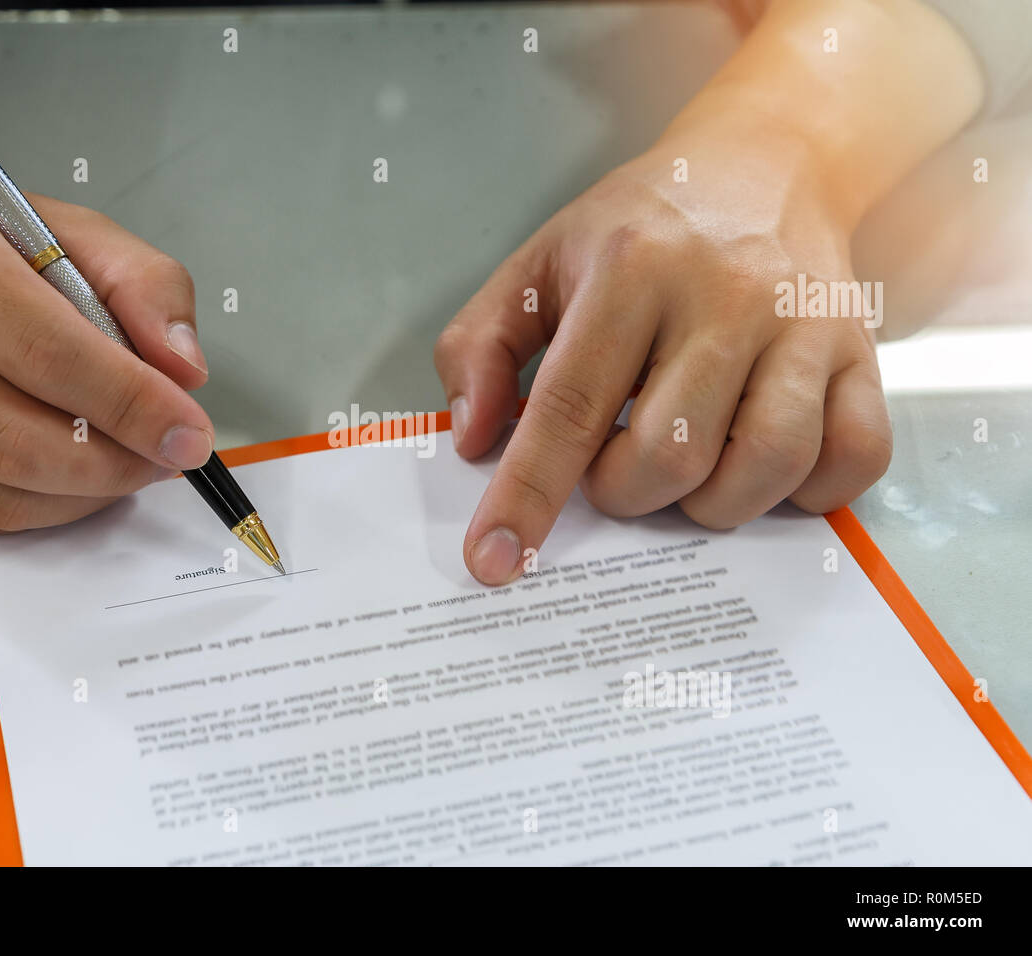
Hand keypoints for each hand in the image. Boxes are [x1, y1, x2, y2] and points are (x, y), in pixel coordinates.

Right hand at [0, 179, 212, 530]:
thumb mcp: (67, 230)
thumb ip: (144, 286)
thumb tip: (185, 373)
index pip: (49, 355)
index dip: (132, 406)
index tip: (191, 435)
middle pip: (18, 443)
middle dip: (116, 465)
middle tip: (165, 459)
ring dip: (85, 496)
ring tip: (126, 465)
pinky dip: (40, 510)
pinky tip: (70, 479)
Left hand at [436, 127, 892, 584]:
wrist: (767, 160)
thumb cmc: (638, 228)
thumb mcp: (538, 263)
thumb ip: (480, 347)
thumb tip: (474, 442)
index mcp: (632, 270)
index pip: (570, 408)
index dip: (528, 497)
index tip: (494, 561)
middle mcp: (728, 296)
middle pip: (669, 456)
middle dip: (623, 494)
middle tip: (611, 465)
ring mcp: (806, 325)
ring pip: (765, 467)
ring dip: (709, 503)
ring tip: (682, 470)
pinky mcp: (864, 352)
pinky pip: (856, 456)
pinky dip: (808, 492)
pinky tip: (758, 467)